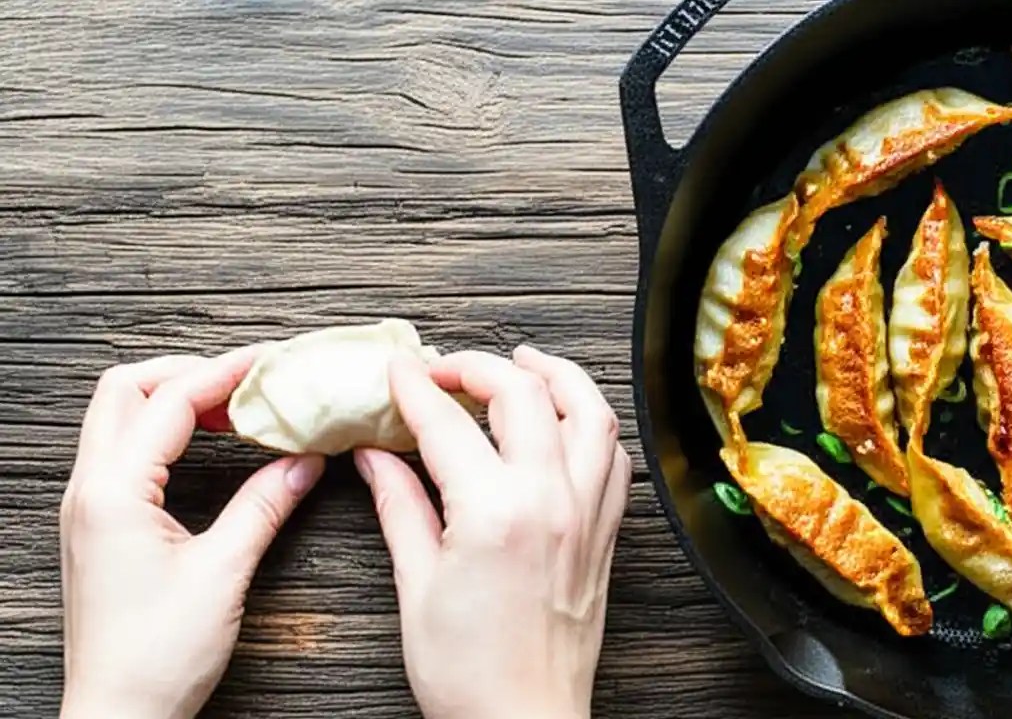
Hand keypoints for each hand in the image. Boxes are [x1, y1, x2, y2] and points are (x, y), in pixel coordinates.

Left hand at [60, 349, 325, 718]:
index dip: (225, 372)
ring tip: (235, 409)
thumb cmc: (158, 657)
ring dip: (173, 400)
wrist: (118, 717)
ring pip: (119, 418)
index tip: (271, 361)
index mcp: (112, 492)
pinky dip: (166, 434)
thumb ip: (264, 506)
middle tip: (247, 381)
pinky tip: (208, 448)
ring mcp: (87, 509)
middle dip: (187, 372)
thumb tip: (303, 460)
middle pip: (125, 390)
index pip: (169, 400)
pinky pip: (123, 453)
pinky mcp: (98, 528)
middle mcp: (88, 490)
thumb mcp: (223, 573)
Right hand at [355, 346, 630, 718]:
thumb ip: (399, 507)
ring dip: (556, 374)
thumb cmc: (468, 673)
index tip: (396, 370)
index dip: (414, 386)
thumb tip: (375, 457)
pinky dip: (591, 422)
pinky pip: (613, 455)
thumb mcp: (416, 586)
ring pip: (589, 409)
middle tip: (442, 369)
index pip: (447, 422)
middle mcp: (550, 499)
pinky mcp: (605, 532)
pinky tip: (565, 420)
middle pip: (523, 392)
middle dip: (477, 366)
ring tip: (522, 361)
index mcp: (494, 512)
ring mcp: (587, 512)